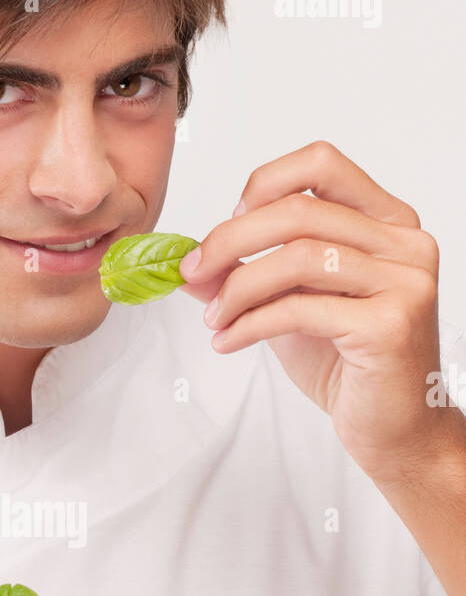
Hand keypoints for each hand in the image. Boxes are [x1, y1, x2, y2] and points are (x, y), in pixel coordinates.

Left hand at [177, 139, 444, 482]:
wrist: (394, 431)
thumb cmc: (349, 367)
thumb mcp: (291, 307)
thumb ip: (250, 276)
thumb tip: (190, 264)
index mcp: (389, 222)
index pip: (321, 165)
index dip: (264, 185)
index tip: (229, 223)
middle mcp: (406, 243)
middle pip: (299, 211)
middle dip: (231, 240)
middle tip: (194, 272)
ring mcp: (404, 282)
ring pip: (297, 257)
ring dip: (238, 287)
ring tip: (214, 318)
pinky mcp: (389, 325)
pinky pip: (300, 309)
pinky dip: (251, 323)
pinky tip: (230, 340)